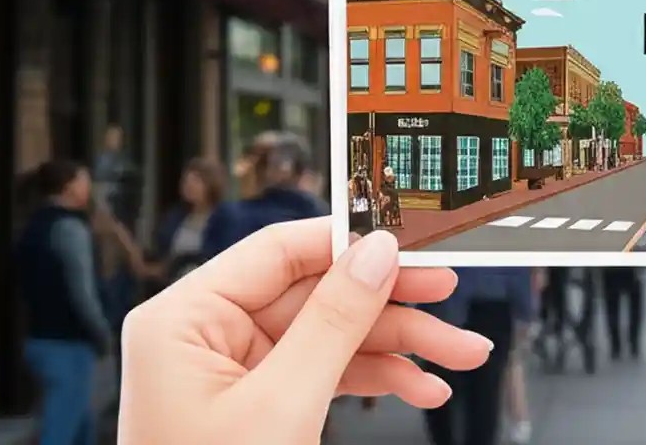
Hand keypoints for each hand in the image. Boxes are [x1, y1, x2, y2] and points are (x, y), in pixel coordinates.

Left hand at [118, 217, 493, 443]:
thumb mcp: (282, 404)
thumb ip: (334, 322)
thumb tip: (376, 253)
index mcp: (185, 318)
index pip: (280, 251)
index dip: (350, 243)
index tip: (411, 242)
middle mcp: (207, 335)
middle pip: (319, 294)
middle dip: (393, 305)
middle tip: (450, 293)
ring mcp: (235, 370)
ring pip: (334, 335)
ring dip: (400, 347)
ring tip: (460, 355)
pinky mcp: (260, 402)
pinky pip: (327, 371)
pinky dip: (377, 379)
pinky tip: (422, 387)